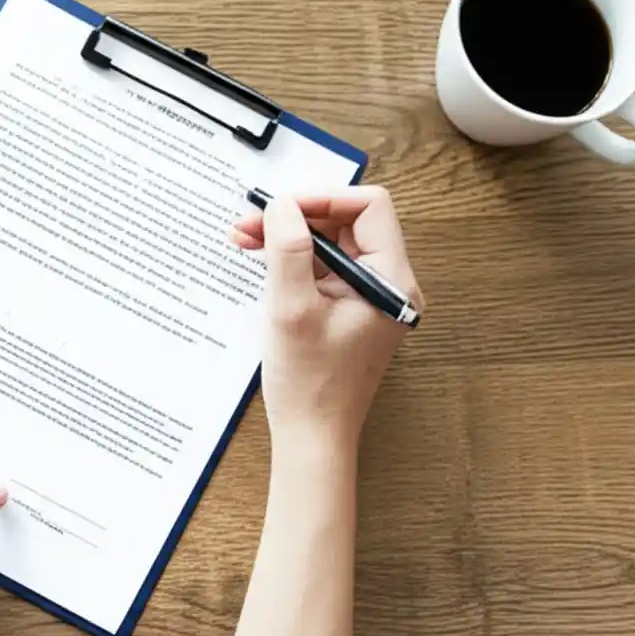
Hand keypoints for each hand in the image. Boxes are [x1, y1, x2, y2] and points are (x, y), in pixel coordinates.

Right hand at [230, 186, 421, 450]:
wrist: (312, 437)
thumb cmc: (309, 383)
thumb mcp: (291, 309)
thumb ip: (288, 250)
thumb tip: (281, 204)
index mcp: (390, 280)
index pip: (368, 207)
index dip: (322, 198)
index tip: (279, 206)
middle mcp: (388, 284)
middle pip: (347, 222)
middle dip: (296, 215)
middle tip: (249, 221)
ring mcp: (368, 298)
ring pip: (331, 244)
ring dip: (288, 236)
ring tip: (243, 236)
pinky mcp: (348, 310)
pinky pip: (323, 269)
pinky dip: (291, 260)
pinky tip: (258, 257)